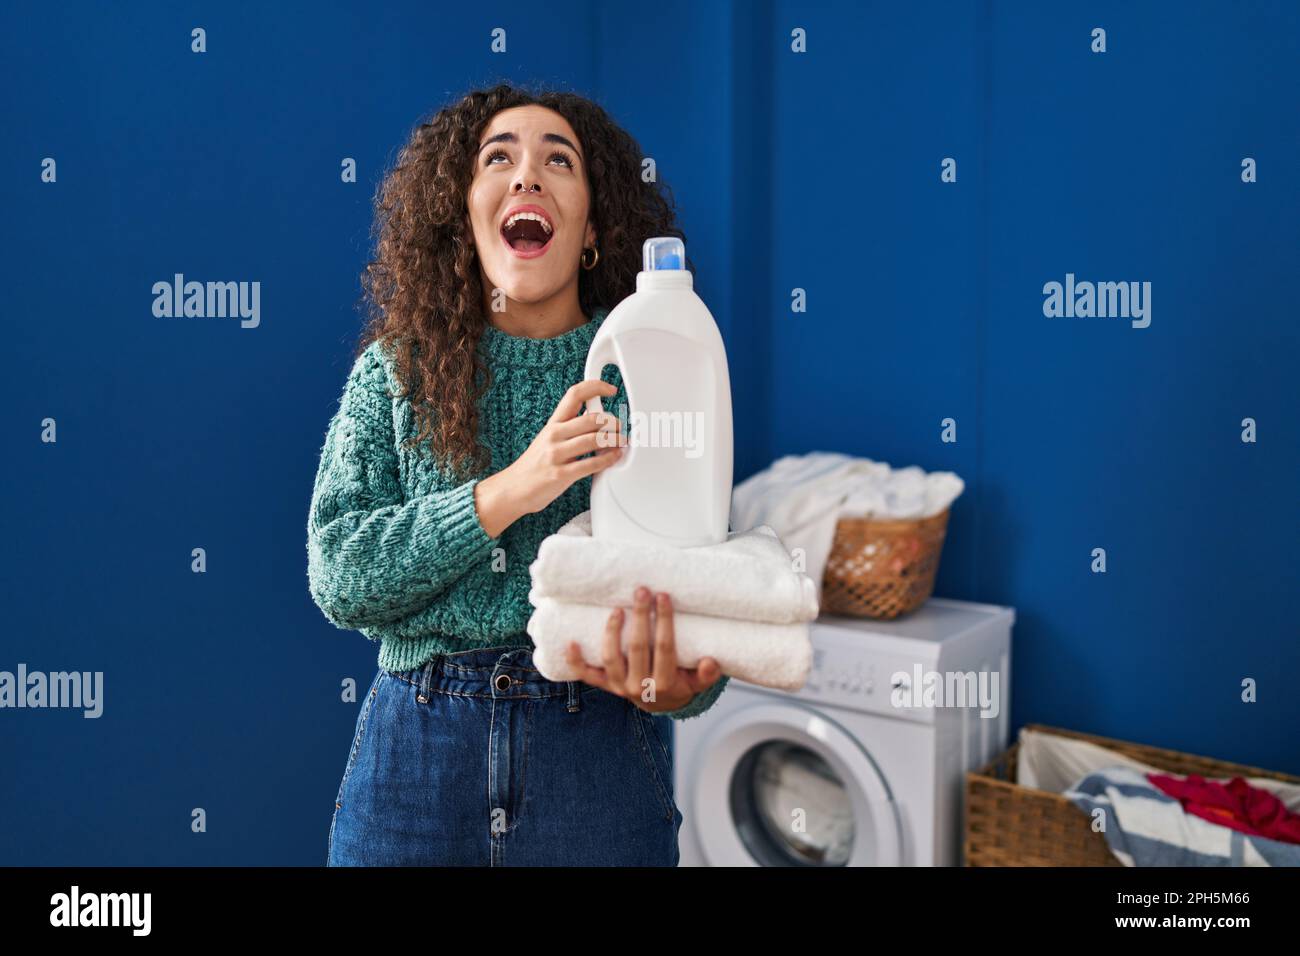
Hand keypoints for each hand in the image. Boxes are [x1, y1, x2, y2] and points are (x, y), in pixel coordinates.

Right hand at [474, 379, 626, 536]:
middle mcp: (554, 435)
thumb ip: (569, 428)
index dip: (596, 387)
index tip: (610, 389)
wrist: (513, 489)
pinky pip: (591, 464)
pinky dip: (608, 460)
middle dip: (612, 421)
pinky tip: (614, 458)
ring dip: (614, 440)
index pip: (575, 394)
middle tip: (620, 426)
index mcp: (553, 424)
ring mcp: (557, 454)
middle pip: (591, 418)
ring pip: (594, 440)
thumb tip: (597, 419)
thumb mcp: (548, 438)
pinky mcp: (561, 474)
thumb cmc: (534, 465)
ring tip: (621, 442)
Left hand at [566, 586, 722, 713]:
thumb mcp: (696, 684)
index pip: (664, 647)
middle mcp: (639, 686)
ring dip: (612, 632)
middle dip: (640, 617)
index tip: (663, 597)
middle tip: (641, 591)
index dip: (664, 621)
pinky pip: (587, 675)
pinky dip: (576, 662)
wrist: (659, 705)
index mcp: (664, 684)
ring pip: (611, 658)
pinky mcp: (605, 686)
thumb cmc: (679, 686)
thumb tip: (710, 661)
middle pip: (638, 648)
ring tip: (617, 608)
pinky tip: (570, 643)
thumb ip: (706, 675)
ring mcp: (619, 686)